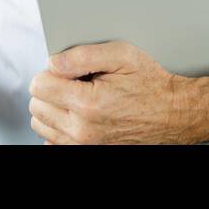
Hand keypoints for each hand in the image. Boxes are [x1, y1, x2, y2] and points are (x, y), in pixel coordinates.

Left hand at [28, 41, 190, 143]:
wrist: (172, 114)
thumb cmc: (150, 84)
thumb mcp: (122, 55)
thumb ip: (82, 55)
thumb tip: (53, 62)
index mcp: (87, 103)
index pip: (39, 85)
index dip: (51, 71)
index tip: (67, 70)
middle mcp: (82, 130)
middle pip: (37, 105)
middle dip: (50, 89)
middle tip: (74, 82)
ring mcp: (83, 146)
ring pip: (41, 124)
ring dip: (51, 108)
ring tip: (75, 98)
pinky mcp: (86, 153)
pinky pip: (53, 141)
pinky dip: (58, 127)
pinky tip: (76, 115)